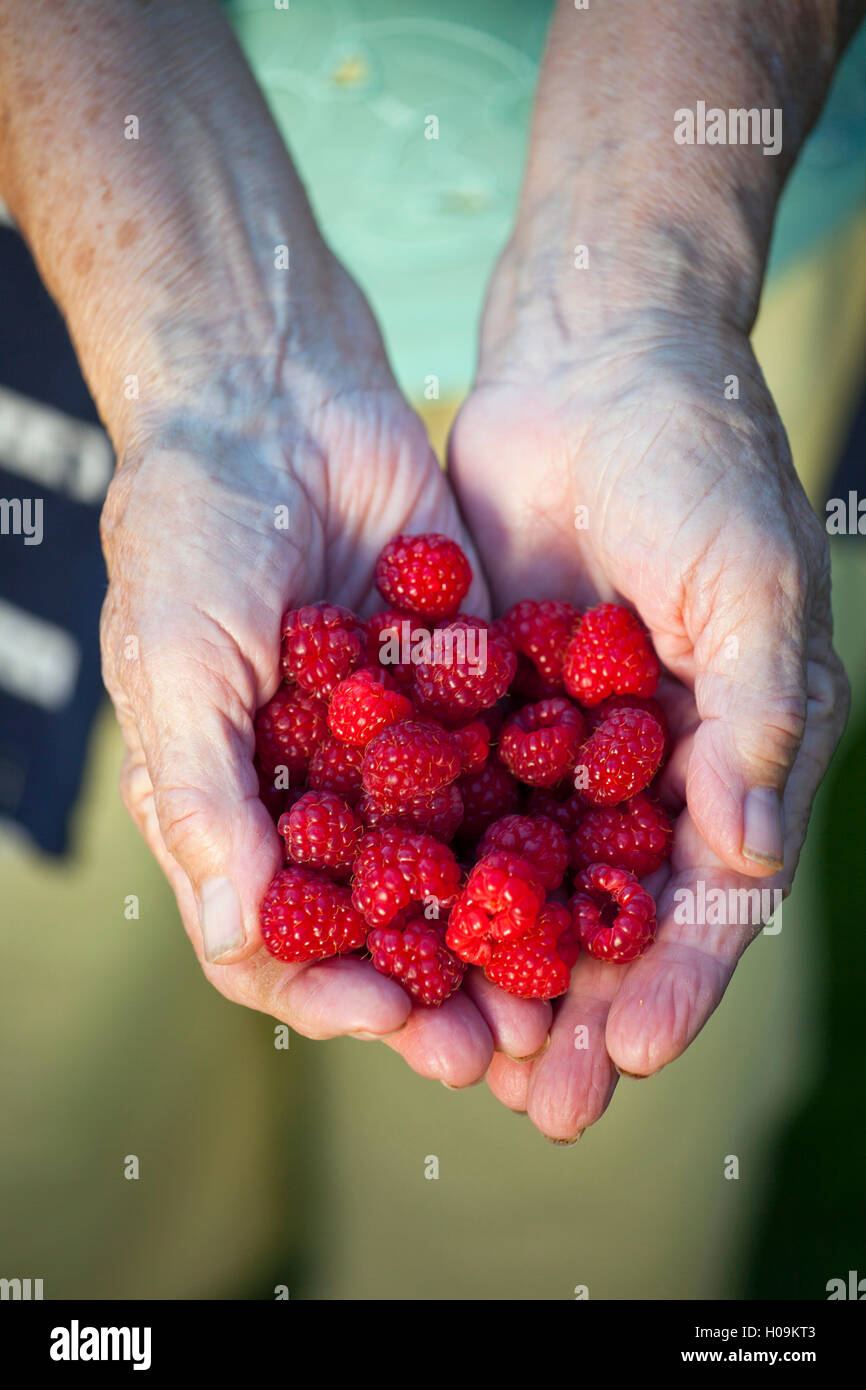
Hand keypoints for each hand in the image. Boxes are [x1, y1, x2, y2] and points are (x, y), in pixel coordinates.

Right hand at [99, 285, 550, 1086]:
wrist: (275, 391)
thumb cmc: (192, 525)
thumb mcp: (177, 663)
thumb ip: (202, 798)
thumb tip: (234, 937)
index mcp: (228, 797)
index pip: (269, 933)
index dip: (324, 988)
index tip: (391, 1015)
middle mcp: (312, 786)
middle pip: (376, 921)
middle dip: (431, 986)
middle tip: (497, 1043)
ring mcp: (388, 743)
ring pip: (450, 864)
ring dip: (497, 930)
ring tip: (557, 983)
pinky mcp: (456, 690)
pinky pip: (499, 771)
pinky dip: (535, 824)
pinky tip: (590, 861)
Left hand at [450, 308, 848, 1136]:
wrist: (596, 361)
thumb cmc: (699, 463)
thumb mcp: (748, 583)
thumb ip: (756, 713)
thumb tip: (743, 851)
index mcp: (738, 748)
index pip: (715, 893)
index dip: (682, 978)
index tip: (638, 1056)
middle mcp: (652, 763)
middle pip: (620, 911)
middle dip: (587, 1006)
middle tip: (546, 1104)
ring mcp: (564, 739)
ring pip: (532, 877)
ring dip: (504, 965)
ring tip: (466, 1052)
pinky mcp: (486, 702)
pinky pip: (458, 803)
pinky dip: (434, 871)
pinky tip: (399, 934)